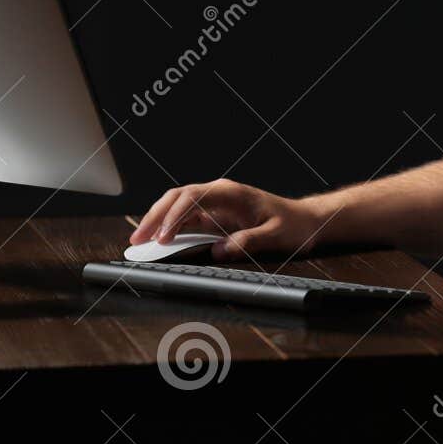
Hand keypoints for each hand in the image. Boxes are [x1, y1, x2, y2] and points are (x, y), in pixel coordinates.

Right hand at [130, 179, 323, 261]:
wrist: (305, 220)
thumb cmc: (292, 225)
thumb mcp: (275, 236)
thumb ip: (248, 241)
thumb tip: (219, 250)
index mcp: (232, 193)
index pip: (193, 198)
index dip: (174, 217)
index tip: (163, 238)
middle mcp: (219, 193)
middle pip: (178, 197)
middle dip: (155, 216)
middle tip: (137, 240)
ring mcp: (214, 202)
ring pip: (177, 204)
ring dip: (157, 220)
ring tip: (139, 241)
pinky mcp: (213, 214)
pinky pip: (185, 217)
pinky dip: (169, 227)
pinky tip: (158, 241)